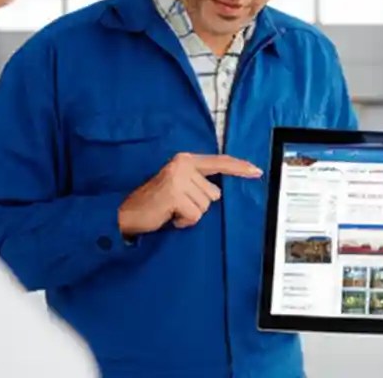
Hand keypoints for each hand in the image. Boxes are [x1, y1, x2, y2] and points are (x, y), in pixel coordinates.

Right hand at [118, 153, 261, 235]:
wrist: (126, 213)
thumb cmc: (155, 203)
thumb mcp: (178, 186)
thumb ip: (198, 183)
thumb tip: (220, 192)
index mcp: (185, 160)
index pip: (218, 162)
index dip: (239, 168)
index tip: (256, 171)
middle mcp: (183, 165)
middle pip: (214, 194)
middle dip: (199, 205)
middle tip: (177, 205)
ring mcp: (178, 178)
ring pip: (206, 206)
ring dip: (191, 214)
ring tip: (172, 210)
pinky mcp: (174, 194)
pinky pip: (195, 216)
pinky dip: (184, 221)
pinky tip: (170, 216)